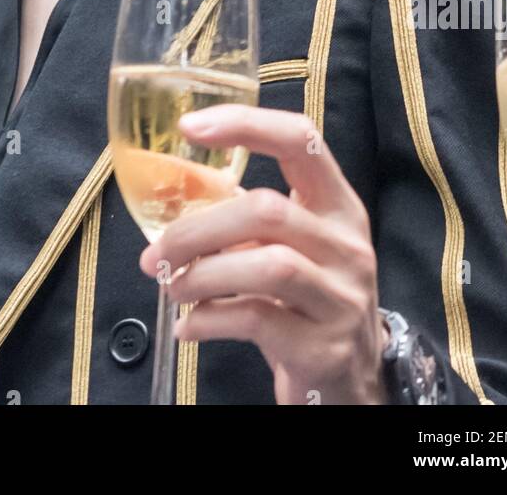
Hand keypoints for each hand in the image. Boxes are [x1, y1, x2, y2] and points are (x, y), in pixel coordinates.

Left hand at [138, 104, 387, 404]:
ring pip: (268, 265)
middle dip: (199, 228)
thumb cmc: (304, 301)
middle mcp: (349, 245)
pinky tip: (189, 326)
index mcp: (337, 205)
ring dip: (203, 274)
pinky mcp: (326, 348)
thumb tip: (168, 203)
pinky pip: (259, 319)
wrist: (348, 381)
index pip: (301, 140)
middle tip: (158, 253)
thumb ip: (242, 219)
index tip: (189, 127)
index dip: (246, 125)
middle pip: (269, 210)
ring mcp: (343, 297)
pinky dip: (210, 319)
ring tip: (172, 288)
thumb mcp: (286, 249)